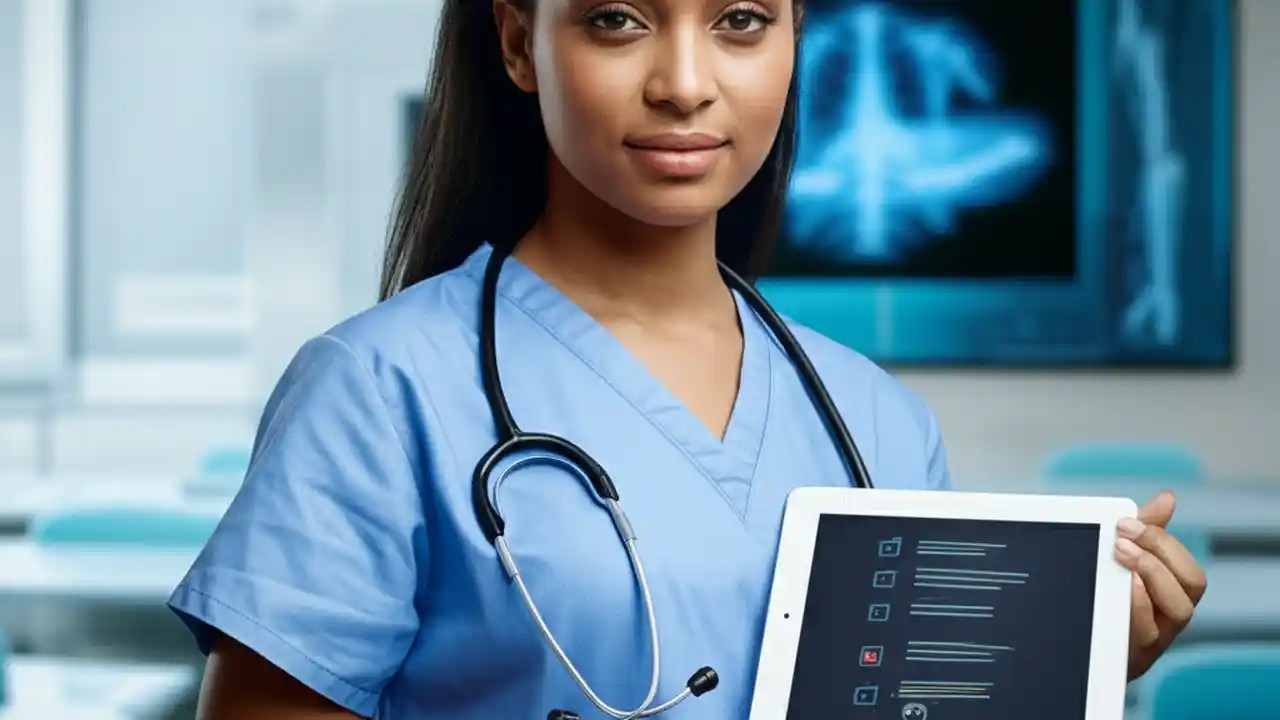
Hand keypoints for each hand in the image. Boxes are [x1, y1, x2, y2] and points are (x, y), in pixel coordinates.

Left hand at [1115, 491, 1207, 680]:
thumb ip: (1145, 531)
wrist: (1071, 642)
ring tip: (1120, 559)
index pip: (1188, 566)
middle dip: (1158, 555)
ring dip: (1152, 577)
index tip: (1127, 522)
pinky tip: (1118, 587)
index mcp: (1172, 592)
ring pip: (1180, 610)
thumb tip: (1169, 497)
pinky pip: (1145, 632)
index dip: (1162, 541)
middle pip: (1190, 585)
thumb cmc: (1107, 599)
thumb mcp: (1124, 561)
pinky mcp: (1135, 654)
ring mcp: (1156, 637)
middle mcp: (1171, 616)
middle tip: (1121, 541)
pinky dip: (1136, 605)